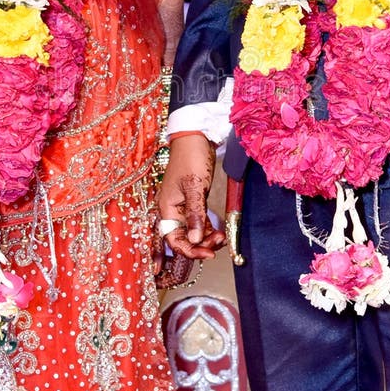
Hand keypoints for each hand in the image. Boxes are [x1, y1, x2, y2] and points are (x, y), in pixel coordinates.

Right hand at [155, 134, 225, 265]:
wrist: (195, 137)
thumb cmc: (191, 158)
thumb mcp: (195, 187)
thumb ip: (195, 214)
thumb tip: (196, 240)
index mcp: (167, 208)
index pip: (174, 239)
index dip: (190, 250)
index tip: (208, 253)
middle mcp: (172, 210)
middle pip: (183, 238)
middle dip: (200, 245)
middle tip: (219, 244)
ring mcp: (183, 206)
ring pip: (192, 231)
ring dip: (206, 238)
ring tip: (222, 238)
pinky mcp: (193, 201)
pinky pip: (199, 222)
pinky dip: (208, 229)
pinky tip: (219, 232)